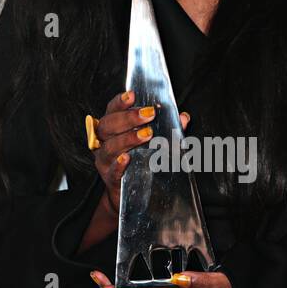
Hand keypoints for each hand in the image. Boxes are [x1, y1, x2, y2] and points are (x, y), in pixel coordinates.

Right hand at [86, 90, 189, 218]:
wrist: (128, 192)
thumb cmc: (139, 160)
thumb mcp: (152, 141)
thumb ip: (166, 129)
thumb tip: (183, 118)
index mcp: (112, 128)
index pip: (112, 110)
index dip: (121, 102)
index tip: (133, 95)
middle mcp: (103, 142)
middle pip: (109, 125)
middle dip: (129, 118)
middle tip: (149, 114)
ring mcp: (104, 160)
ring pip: (110, 146)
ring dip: (128, 138)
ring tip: (147, 134)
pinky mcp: (109, 178)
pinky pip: (112, 170)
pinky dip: (119, 164)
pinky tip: (127, 158)